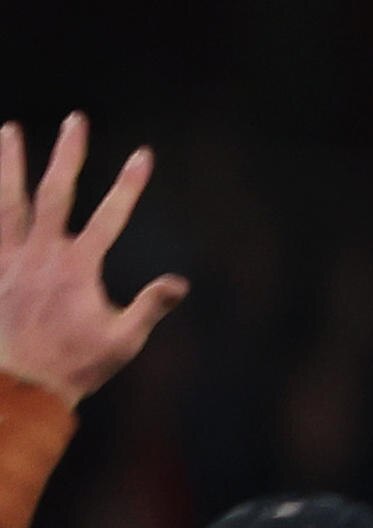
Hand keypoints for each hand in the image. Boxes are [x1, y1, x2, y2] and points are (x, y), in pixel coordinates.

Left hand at [0, 118, 184, 401]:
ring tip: (8, 130)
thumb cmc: (77, 365)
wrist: (22, 384)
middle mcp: (41, 253)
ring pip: (8, 200)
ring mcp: (11, 258)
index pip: (109, 217)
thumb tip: (179, 283)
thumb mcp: (122, 341)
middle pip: (54, 193)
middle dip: (67, 155)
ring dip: (8, 163)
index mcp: (77, 268)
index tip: (143, 155)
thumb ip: (149, 307)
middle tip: (74, 121)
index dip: (128, 185)